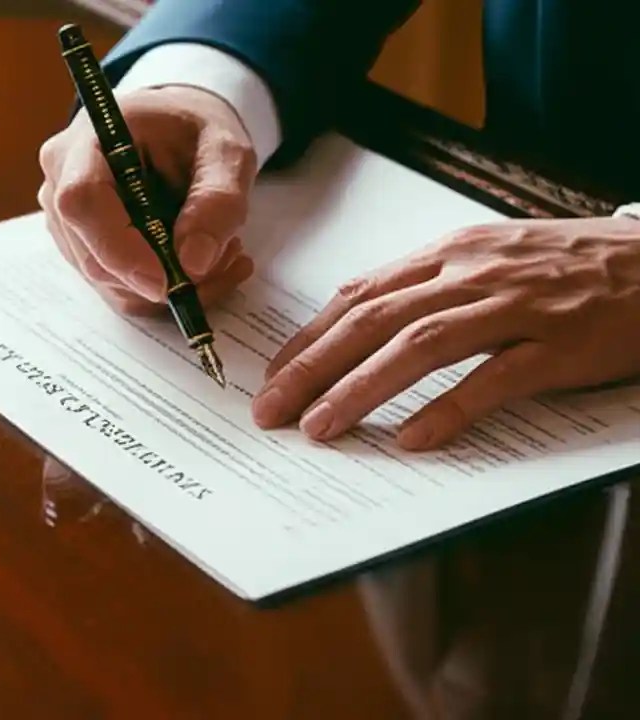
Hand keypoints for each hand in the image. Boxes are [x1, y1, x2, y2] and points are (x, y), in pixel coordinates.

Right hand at [37, 86, 256, 314]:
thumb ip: (217, 199)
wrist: (175, 126)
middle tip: (225, 257)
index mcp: (85, 144)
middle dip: (162, 275)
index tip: (170, 279)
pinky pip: (118, 287)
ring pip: (109, 282)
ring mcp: (66, 223)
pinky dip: (164, 287)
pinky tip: (201, 262)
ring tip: (221, 251)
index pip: (82, 204)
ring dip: (170, 285)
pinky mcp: (82, 248)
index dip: (122, 251)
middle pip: (95, 257)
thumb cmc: (192, 128)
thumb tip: (194, 263)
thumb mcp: (225, 149)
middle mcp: (60, 185)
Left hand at [252, 217, 639, 449]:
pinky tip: (413, 439)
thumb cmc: (571, 266)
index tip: (272, 375)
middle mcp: (474, 273)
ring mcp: (518, 306)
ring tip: (321, 429)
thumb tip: (361, 321)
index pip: (359, 295)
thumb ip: (429, 284)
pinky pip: (496, 378)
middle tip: (271, 411)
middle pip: (373, 320)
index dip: (308, 338)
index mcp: (450, 252)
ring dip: (361, 388)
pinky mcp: (562, 343)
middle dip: (312, 368)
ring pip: (421, 345)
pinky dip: (450, 409)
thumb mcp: (491, 258)